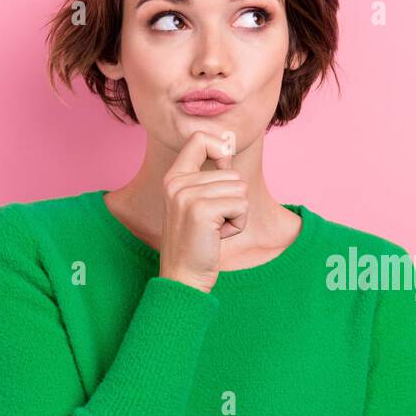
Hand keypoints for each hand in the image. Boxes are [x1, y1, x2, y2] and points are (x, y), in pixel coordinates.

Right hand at [158, 129, 248, 292]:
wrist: (183, 276)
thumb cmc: (196, 242)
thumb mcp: (196, 204)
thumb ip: (207, 178)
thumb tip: (228, 149)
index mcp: (174, 177)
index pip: (200, 138)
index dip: (221, 149)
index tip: (224, 169)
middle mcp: (177, 182)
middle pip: (231, 173)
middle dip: (232, 200)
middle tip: (212, 222)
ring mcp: (187, 194)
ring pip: (239, 189)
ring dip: (236, 213)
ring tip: (214, 229)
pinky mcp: (201, 209)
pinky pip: (241, 205)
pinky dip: (237, 223)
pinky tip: (218, 235)